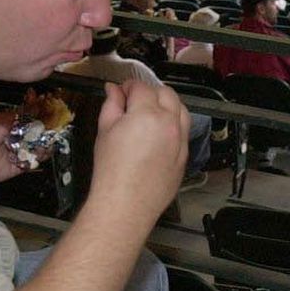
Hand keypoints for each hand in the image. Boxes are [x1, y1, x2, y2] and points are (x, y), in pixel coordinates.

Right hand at [89, 81, 187, 216]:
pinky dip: (174, 124)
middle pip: (167, 93)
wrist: (125, 204)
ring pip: (181, 109)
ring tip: (149, 114)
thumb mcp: (105, 131)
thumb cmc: (112, 172)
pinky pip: (184, 130)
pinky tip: (158, 133)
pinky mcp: (185, 155)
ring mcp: (181, 140)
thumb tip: (114, 91)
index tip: (122, 91)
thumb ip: (112, 105)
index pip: (142, 87)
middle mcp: (170, 124)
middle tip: (134, 101)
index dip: (129, 86)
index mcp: (148, 114)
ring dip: (167, 105)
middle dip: (150, 92)